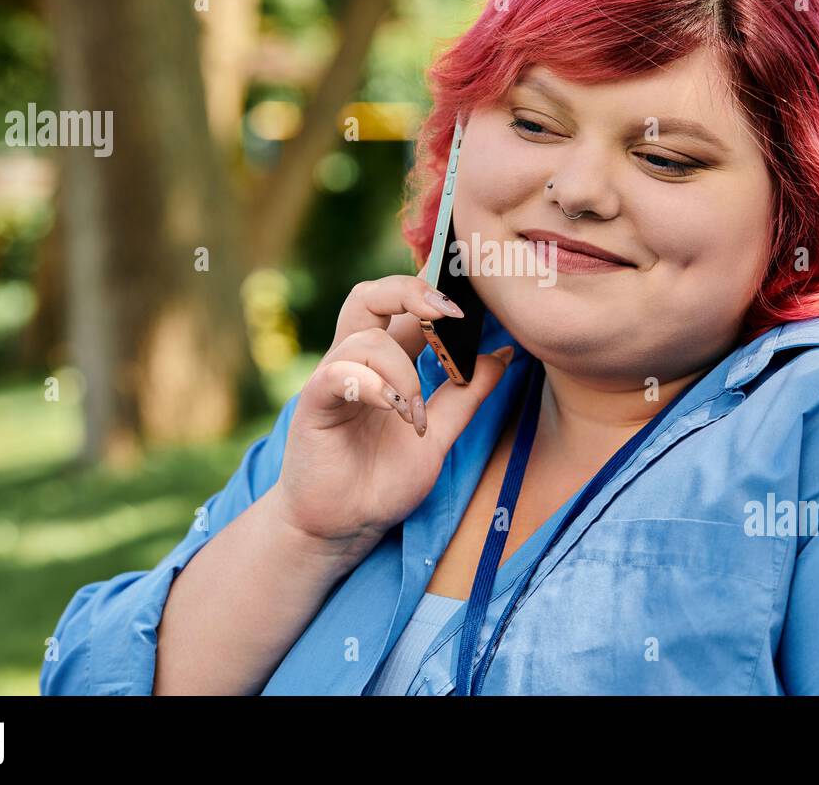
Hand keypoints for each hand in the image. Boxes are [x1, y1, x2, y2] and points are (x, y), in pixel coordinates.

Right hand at [274, 265, 513, 557]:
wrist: (343, 529)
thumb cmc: (382, 480)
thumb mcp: (439, 435)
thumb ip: (467, 395)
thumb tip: (505, 354)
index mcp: (385, 363)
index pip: (404, 306)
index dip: (434, 290)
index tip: (472, 297)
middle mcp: (355, 364)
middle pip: (370, 296)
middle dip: (410, 290)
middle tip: (450, 313)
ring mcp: (332, 381)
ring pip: (365, 339)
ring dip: (403, 371)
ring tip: (416, 413)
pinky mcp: (313, 406)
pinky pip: (338, 373)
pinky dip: (373, 385)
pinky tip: (396, 410)